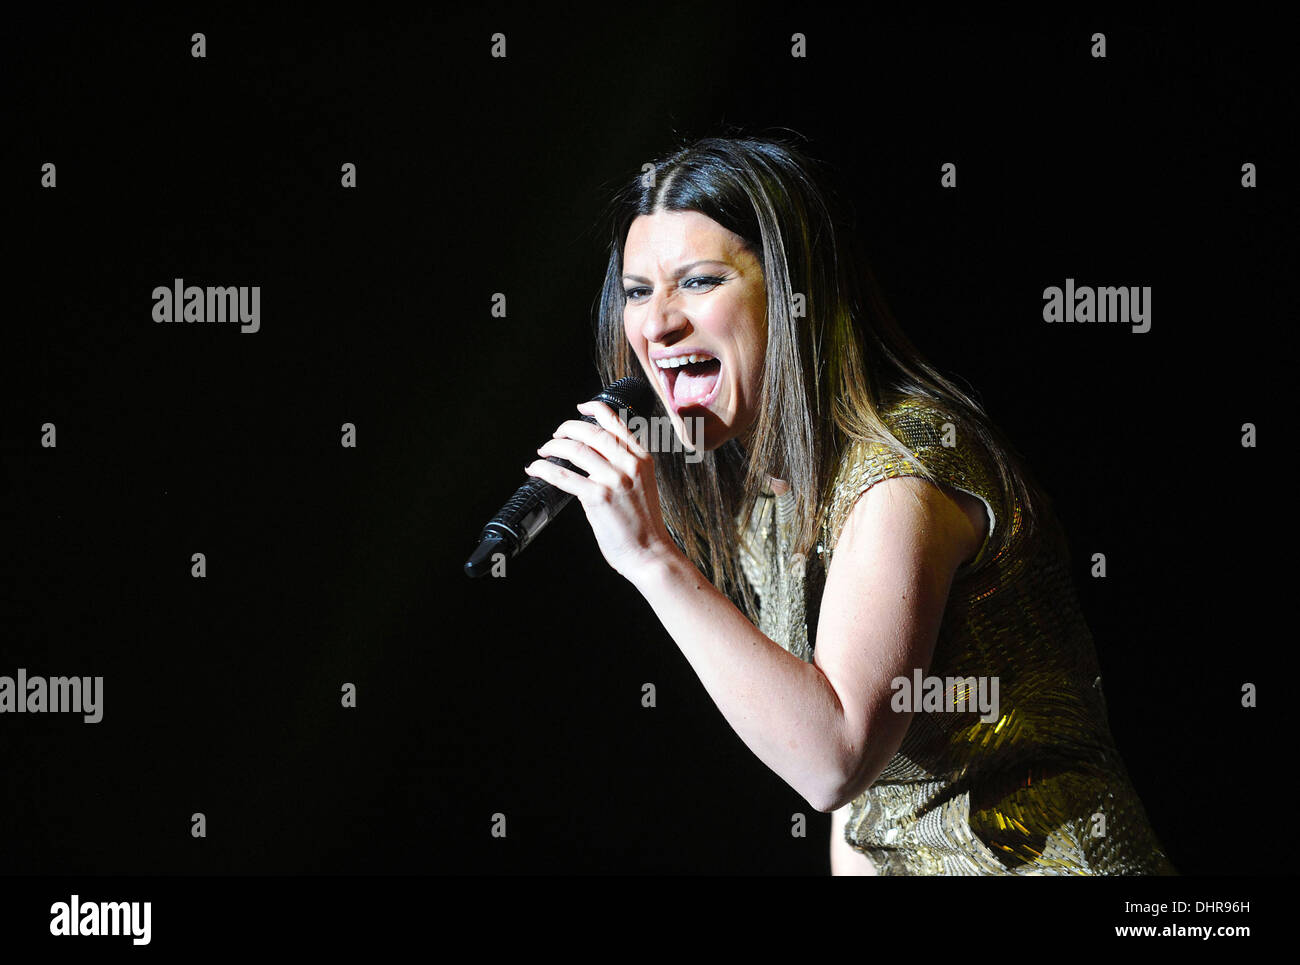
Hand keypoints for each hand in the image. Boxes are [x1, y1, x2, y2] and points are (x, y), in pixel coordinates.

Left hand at [525, 400, 679, 580]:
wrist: (650, 553)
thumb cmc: (645, 526)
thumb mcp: (642, 486)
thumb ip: (623, 468)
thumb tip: (593, 460)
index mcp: (641, 459)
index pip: (616, 422)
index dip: (594, 409)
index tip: (580, 407)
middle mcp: (629, 464)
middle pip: (590, 431)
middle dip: (566, 428)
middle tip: (555, 436)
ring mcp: (614, 480)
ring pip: (574, 449)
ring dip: (552, 446)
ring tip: (543, 452)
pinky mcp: (598, 497)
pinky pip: (563, 475)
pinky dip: (544, 469)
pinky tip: (535, 469)